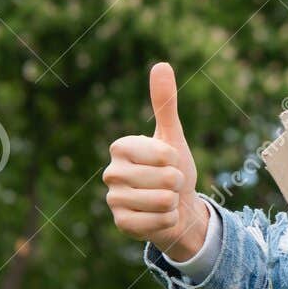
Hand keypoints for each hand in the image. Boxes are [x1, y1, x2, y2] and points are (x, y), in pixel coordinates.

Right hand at [105, 61, 209, 261]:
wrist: (176, 206)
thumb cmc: (172, 168)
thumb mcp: (173, 135)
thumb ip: (165, 102)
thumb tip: (161, 64)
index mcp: (120, 147)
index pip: (162, 153)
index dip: (174, 159)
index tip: (169, 161)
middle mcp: (111, 172)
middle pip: (164, 179)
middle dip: (176, 183)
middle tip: (169, 183)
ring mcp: (113, 200)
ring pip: (162, 202)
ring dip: (172, 203)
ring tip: (165, 200)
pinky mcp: (120, 224)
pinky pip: (156, 223)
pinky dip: (166, 221)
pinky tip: (159, 217)